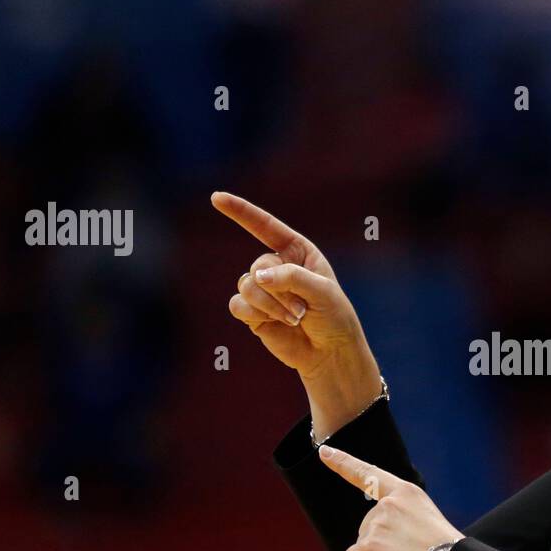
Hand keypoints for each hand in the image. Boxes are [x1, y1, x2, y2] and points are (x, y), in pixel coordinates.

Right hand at [212, 191, 366, 381]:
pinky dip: (255, 313)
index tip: (216, 197)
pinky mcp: (252, 312)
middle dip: (279, 291)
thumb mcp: (323, 292)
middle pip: (258, 266)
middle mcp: (277, 266)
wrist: (330, 352)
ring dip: (269, 305)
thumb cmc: (334, 317)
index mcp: (297, 251)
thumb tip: (256, 276)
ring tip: (293, 319)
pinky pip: (237, 305)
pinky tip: (272, 324)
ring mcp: (262, 289)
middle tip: (301, 311)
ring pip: (247, 286)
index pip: (265, 227)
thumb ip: (292, 278)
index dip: (241, 211)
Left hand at [318, 444, 464, 550]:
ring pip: (362, 547)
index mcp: (406, 493)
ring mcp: (376, 523)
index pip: (369, 474)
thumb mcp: (426, 521)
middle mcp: (388, 504)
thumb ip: (401, 520)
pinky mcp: (367, 546)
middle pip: (366, 528)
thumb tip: (376, 541)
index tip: (324, 452)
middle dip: (381, 546)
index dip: (343, 463)